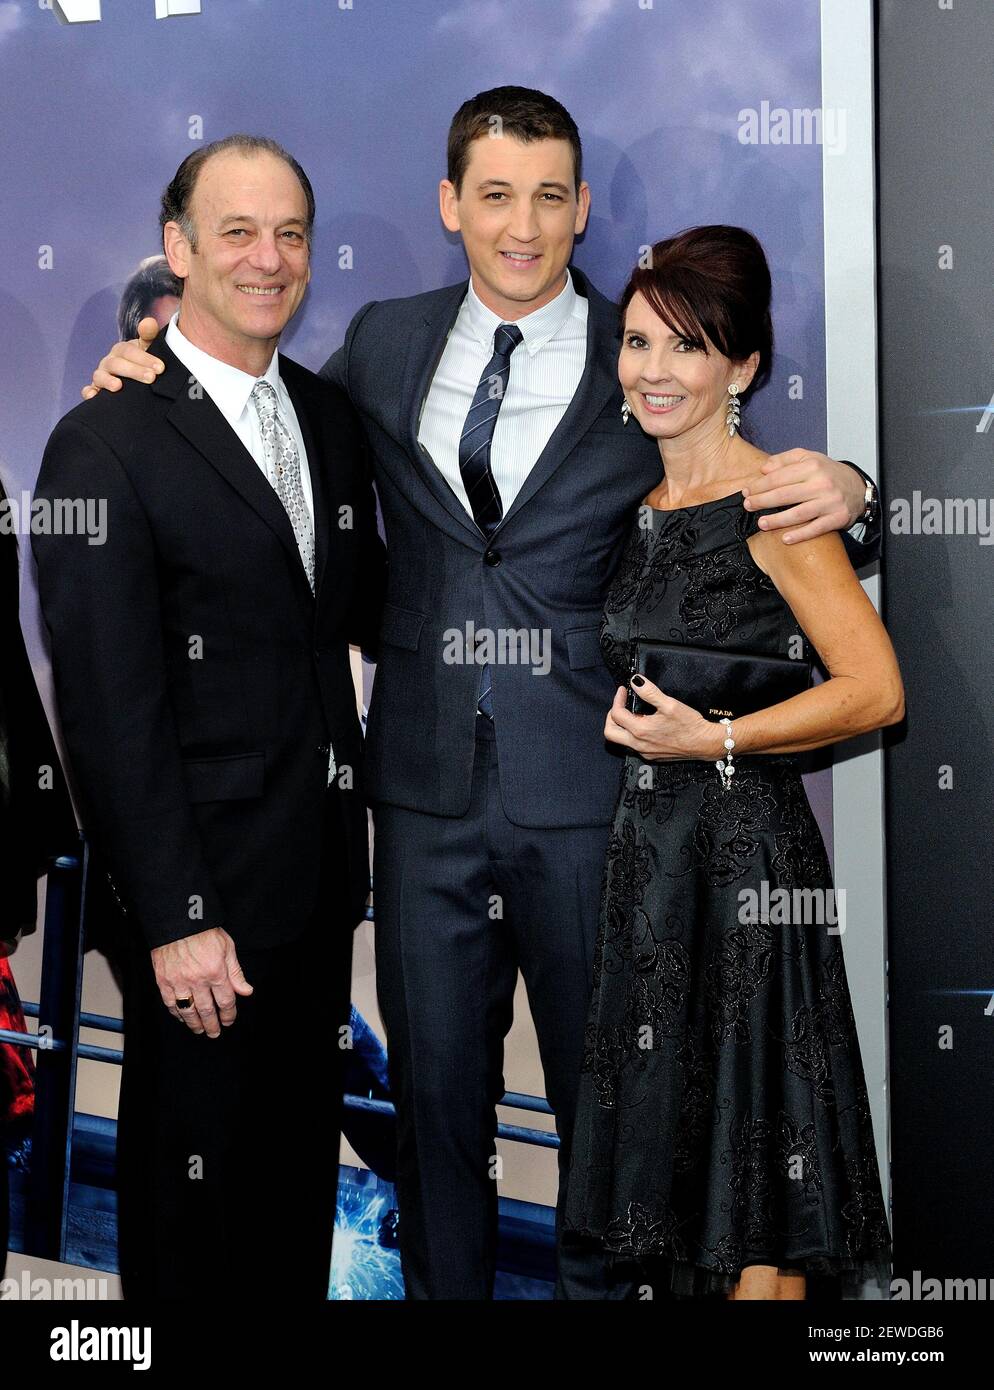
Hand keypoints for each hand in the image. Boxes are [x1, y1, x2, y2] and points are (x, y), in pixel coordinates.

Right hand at [81, 316, 162, 399]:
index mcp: (122, 350)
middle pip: (116, 364)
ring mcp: (102, 376)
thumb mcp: (148, 348)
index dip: (144, 358)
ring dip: (107, 381)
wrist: (139, 381)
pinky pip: (89, 391)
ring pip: (100, 376)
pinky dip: (89, 392)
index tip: (160, 368)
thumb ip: (149, 335)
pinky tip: (93, 396)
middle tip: (151, 378)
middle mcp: (110, 362)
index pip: (129, 351)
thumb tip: (149, 322)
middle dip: (133, 371)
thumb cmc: (144, 363)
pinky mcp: (97, 390)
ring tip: (118, 386)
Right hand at [151, 927, 253, 1037]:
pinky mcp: (163, 981)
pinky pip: (170, 1003)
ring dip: (194, 1023)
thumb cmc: (203, 931)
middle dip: (212, 1025)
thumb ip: (236, 972)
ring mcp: (179, 982)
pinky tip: (182, 1017)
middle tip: (215, 1033)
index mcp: (216, 971)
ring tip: (199, 1030)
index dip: (229, 1014)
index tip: (229, 1020)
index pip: (225, 1001)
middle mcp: (198, 980)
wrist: (177, 920)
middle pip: (207, 1010)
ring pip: (188, 1011)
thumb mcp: (227, 947)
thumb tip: (246, 991)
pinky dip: (176, 1013)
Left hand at [604, 680, 722, 760]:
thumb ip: (649, 692)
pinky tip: (644, 724)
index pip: (616, 714)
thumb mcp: (670, 704)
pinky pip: (634, 745)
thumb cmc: (690, 725)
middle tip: (621, 704)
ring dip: (622, 726)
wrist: (705, 743)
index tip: (624, 690)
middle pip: (610, 732)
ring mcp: (645, 752)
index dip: (617, 699)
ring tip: (634, 713)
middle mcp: (639, 744)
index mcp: (640, 731)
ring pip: (621, 740)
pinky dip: (632, 733)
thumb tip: (636, 681)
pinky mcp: (652, 756)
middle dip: (611, 716)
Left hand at [740, 449, 864, 542]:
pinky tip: (785, 539)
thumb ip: (785, 460)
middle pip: (785, 495)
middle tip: (748, 506)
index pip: (779, 477)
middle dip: (762, 501)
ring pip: (798, 513)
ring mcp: (830, 502)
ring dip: (777, 520)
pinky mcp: (837, 518)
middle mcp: (822, 484)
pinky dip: (800, 535)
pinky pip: (816, 529)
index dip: (760, 485)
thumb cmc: (828, 474)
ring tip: (761, 523)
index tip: (747, 491)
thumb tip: (764, 469)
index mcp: (812, 466)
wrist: (858, 487)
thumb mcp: (809, 458)